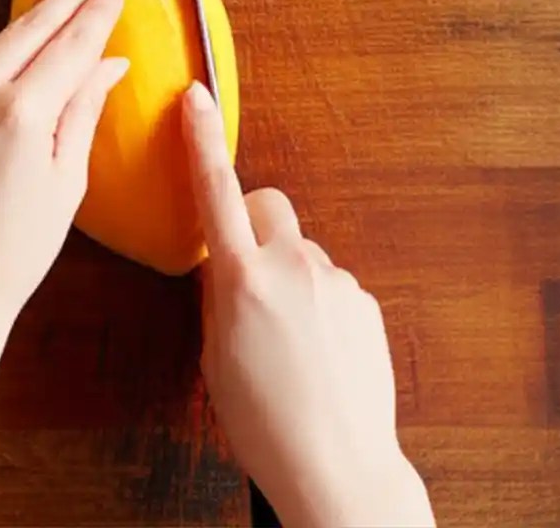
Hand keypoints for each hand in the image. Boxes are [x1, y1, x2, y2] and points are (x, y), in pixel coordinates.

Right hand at [182, 82, 433, 527]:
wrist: (336, 462)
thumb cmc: (263, 420)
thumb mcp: (215, 354)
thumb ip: (218, 296)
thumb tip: (223, 267)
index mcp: (242, 280)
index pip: (216, 192)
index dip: (201, 140)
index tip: (194, 97)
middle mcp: (293, 267)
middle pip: (267, 205)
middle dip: (250, 223)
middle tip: (242, 271)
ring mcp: (336, 281)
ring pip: (299, 252)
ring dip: (285, 276)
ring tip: (283, 339)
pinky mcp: (365, 301)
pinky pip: (329, 283)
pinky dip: (315, 304)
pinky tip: (313, 350)